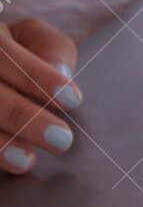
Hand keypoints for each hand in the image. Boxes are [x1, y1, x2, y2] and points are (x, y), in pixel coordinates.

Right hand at [0, 17, 79, 175]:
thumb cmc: (17, 54)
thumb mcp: (34, 40)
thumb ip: (52, 49)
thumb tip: (62, 73)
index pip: (5, 53)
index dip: (37, 76)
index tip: (72, 100)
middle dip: (21, 116)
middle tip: (60, 140)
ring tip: (25, 162)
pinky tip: (4, 166)